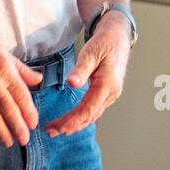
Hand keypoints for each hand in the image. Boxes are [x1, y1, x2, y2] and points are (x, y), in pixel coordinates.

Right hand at [0, 26, 41, 146]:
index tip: (33, 124)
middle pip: (9, 111)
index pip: (22, 96)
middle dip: (18, 128)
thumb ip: (22, 69)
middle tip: (24, 140)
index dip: (29, 113)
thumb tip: (39, 79)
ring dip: (2, 132)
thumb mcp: (3, 52)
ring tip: (8, 142)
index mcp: (5, 70)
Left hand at [44, 11, 131, 136]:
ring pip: (91, 115)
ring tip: (56, 129)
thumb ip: (81, 70)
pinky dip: (81, 117)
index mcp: (107, 85)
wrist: (118, 37)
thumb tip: (71, 83)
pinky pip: (93, 109)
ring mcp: (110, 94)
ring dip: (74, 124)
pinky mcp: (106, 93)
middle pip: (89, 116)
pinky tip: (70, 120)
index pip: (88, 109)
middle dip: (70, 126)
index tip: (58, 127)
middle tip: (50, 131)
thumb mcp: (91, 53)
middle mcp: (111, 93)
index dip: (72, 121)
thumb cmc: (105, 43)